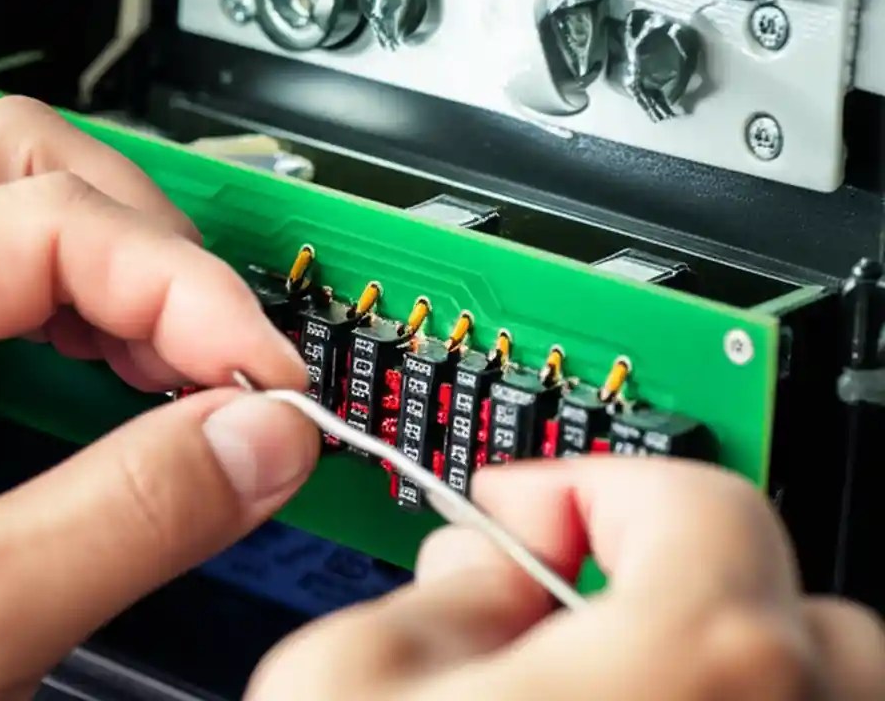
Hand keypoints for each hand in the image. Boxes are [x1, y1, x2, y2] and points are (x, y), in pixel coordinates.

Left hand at [0, 97, 316, 699]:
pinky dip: (79, 318)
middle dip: (151, 246)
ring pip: (12, 216)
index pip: (58, 223)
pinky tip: (121, 385)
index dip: (189, 289)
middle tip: (224, 347)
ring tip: (189, 370)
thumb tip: (260, 434)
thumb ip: (138, 512)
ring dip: (121, 278)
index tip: (267, 377)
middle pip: (27, 171)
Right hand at [248, 459, 884, 699]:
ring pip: (824, 685)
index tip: (524, 516)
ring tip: (622, 676)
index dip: (586, 488)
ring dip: (737, 660)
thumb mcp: (345, 679)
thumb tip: (485, 568)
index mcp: (689, 657)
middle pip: (798, 599)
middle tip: (580, 610)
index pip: (694, 496)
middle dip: (685, 580)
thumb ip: (435, 586)